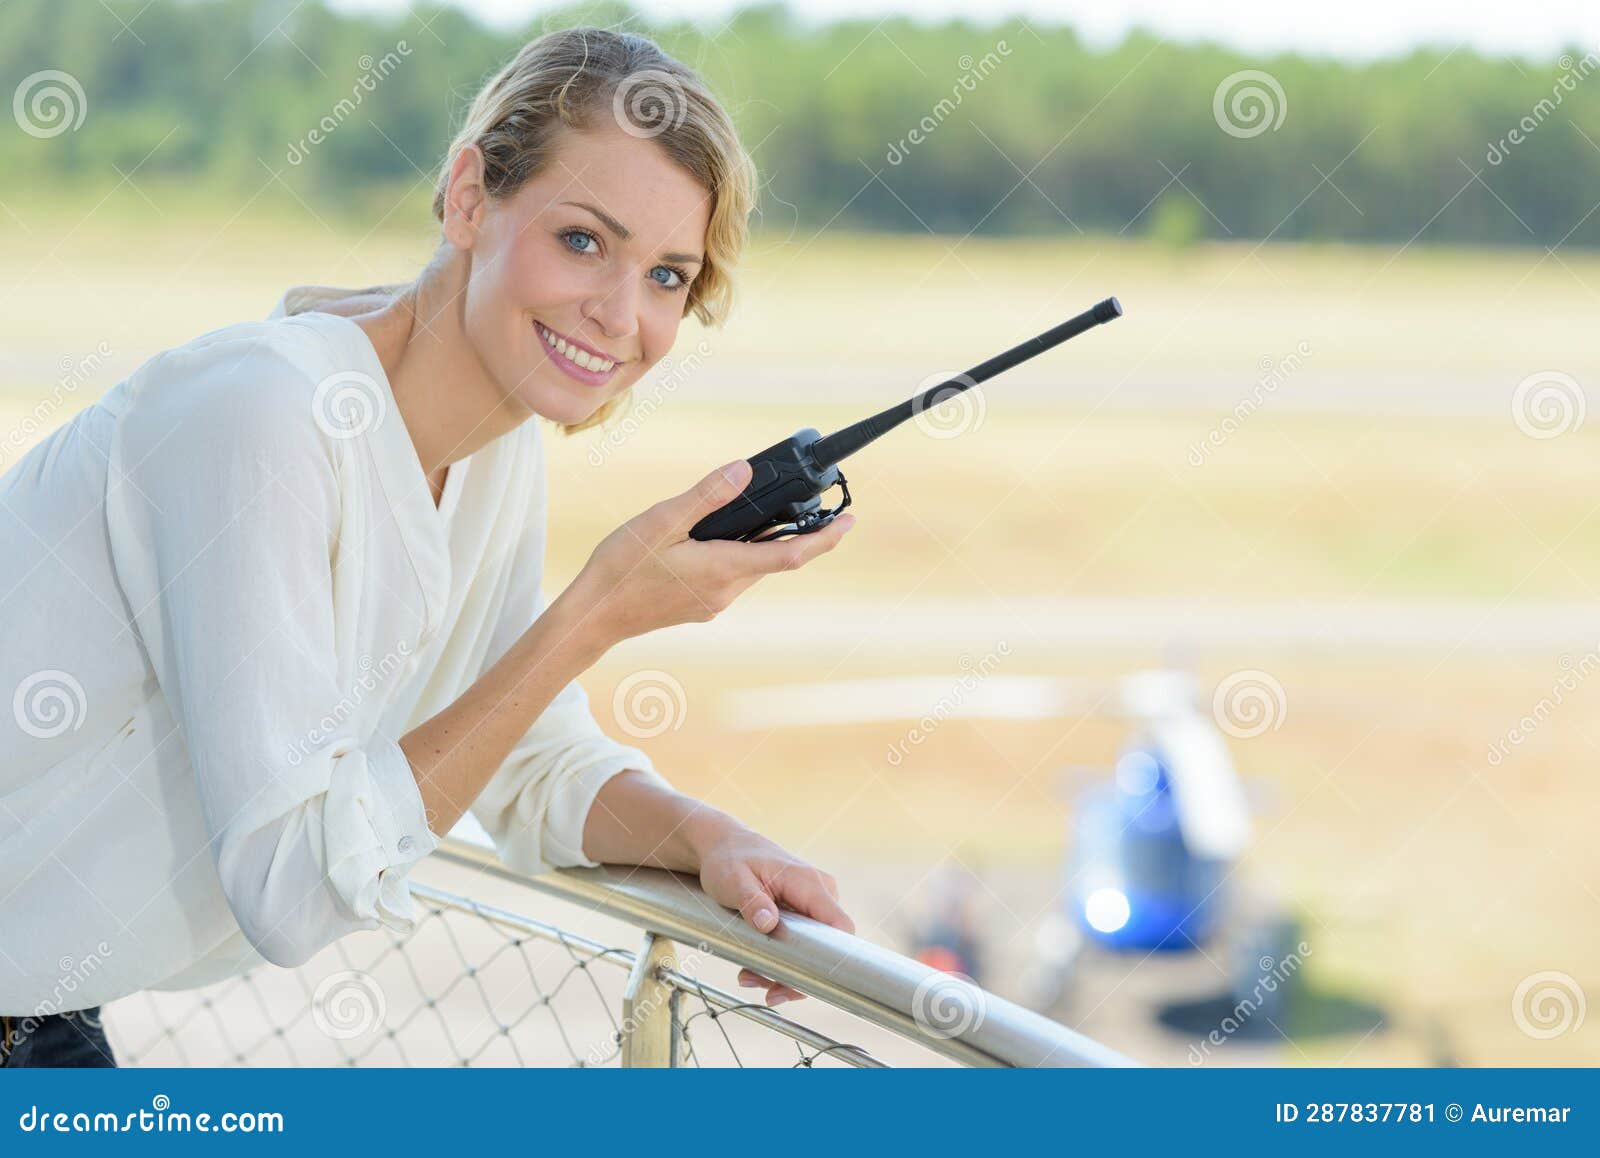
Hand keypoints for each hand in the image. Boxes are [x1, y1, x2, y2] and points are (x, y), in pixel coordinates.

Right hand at [566, 459, 854, 648]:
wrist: (592, 616)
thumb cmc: (621, 569)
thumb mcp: (662, 521)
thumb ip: (707, 496)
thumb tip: (745, 471)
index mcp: (723, 568)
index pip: (791, 554)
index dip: (825, 538)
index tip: (849, 520)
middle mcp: (726, 591)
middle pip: (772, 557)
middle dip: (791, 531)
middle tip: (804, 499)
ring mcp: (713, 602)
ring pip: (750, 566)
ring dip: (758, 541)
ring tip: (749, 509)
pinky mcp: (699, 606)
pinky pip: (730, 575)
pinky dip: (734, 552)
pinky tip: (708, 536)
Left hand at [692, 820, 854, 1007]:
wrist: (724, 845)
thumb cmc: (729, 859)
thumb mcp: (732, 880)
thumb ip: (752, 902)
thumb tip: (769, 923)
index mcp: (807, 882)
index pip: (839, 925)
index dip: (833, 959)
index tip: (805, 982)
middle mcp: (819, 891)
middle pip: (825, 945)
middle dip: (797, 973)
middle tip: (765, 989)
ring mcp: (812, 901)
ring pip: (812, 948)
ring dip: (784, 970)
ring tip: (749, 977)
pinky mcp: (803, 909)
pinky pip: (801, 941)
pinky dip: (781, 958)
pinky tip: (754, 968)